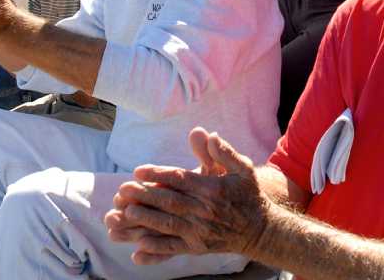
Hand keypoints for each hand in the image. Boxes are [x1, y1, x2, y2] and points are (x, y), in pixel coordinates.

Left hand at [105, 127, 269, 264]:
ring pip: (168, 224)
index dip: (158, 174)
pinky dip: (156, 249)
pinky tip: (138, 246)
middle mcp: (205, 211)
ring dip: (145, 219)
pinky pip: (173, 248)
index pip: (180, 179)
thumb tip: (210, 135)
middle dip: (144, 195)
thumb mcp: (243, 169)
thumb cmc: (249, 195)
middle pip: (170, 201)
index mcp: (212, 189)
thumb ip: (225, 152)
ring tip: (125, 212)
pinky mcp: (197, 247)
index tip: (138, 170)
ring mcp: (200, 231)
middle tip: (123, 189)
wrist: (260, 230)